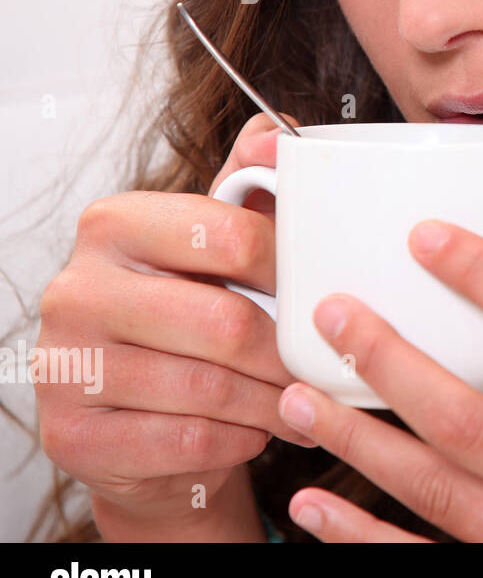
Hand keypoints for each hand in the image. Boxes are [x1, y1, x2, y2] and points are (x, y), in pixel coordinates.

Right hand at [36, 111, 314, 534]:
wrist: (141, 421)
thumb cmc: (189, 321)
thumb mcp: (217, 245)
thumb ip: (250, 187)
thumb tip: (280, 134)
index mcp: (115, 226)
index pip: (230, 235)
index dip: (291, 270)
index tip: (318, 291)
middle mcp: (78, 290)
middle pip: (226, 323)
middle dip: (288, 352)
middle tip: (320, 366)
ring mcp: (66, 366)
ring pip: (211, 389)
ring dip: (271, 403)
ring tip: (301, 403)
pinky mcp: (74, 436)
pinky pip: (189, 442)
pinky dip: (238, 440)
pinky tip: (252, 431)